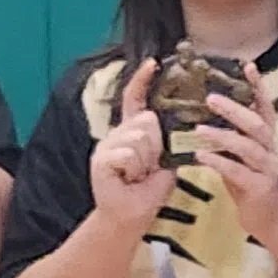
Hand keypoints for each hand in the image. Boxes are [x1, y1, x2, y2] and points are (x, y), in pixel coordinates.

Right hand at [89, 62, 175, 229]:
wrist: (131, 214)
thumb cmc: (149, 189)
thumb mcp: (166, 161)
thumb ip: (169, 141)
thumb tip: (177, 123)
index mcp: (133, 130)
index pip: (135, 99)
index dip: (143, 80)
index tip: (154, 62)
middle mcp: (118, 133)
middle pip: (147, 122)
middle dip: (156, 147)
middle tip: (149, 168)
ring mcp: (106, 145)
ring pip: (139, 139)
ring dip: (146, 162)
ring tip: (138, 176)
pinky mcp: (100, 159)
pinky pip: (128, 155)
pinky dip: (134, 171)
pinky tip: (128, 179)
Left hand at [188, 81, 277, 235]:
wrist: (269, 217)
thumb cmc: (251, 180)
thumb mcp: (243, 153)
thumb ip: (233, 134)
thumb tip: (205, 111)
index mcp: (267, 137)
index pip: (265, 106)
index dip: (258, 87)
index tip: (248, 66)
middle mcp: (271, 149)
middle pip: (256, 124)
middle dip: (233, 110)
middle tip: (210, 98)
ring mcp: (267, 168)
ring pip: (247, 147)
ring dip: (222, 136)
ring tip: (198, 130)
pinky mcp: (259, 187)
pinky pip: (238, 172)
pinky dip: (218, 162)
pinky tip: (200, 157)